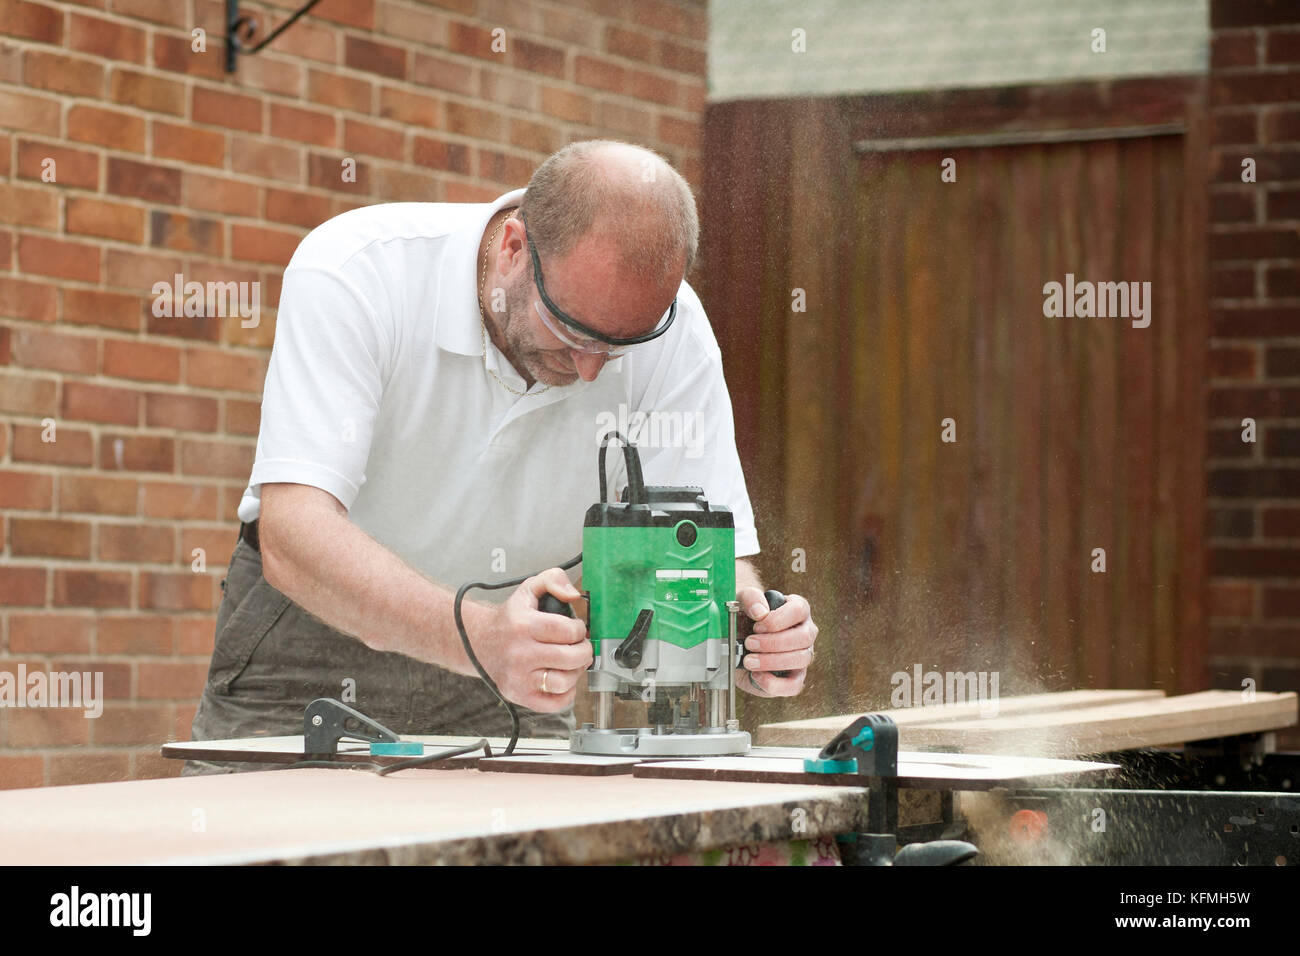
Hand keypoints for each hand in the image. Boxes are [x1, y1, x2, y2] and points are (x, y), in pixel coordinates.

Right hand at [473, 568, 590, 712]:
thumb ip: (554, 579)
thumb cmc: (511, 618)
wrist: (479, 642)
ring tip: (570, 662)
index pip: (568, 631)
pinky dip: (566, 693)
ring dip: (576, 672)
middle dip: (583, 650)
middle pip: (570, 658)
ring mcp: (518, 678)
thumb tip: (573, 595)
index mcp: (523, 625)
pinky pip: (556, 703)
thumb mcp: (529, 588)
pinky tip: (561, 678)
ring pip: (564, 682)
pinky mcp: (519, 696)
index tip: (575, 629)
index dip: (579, 630)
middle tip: (578, 646)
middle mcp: (519, 653)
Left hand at [735, 587, 816, 697]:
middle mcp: (805, 632)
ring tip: (748, 660)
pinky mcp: (794, 678)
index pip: (799, 610)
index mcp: (797, 609)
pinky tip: (756, 676)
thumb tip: (760, 612)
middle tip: (749, 643)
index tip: (757, 625)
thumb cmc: (744, 618)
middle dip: (773, 642)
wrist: (735, 641)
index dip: (778, 619)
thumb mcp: (741, 602)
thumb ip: (750, 598)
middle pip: (803, 637)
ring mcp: (803, 656)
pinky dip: (774, 684)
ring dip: (771, 661)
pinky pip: (794, 686)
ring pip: (801, 660)